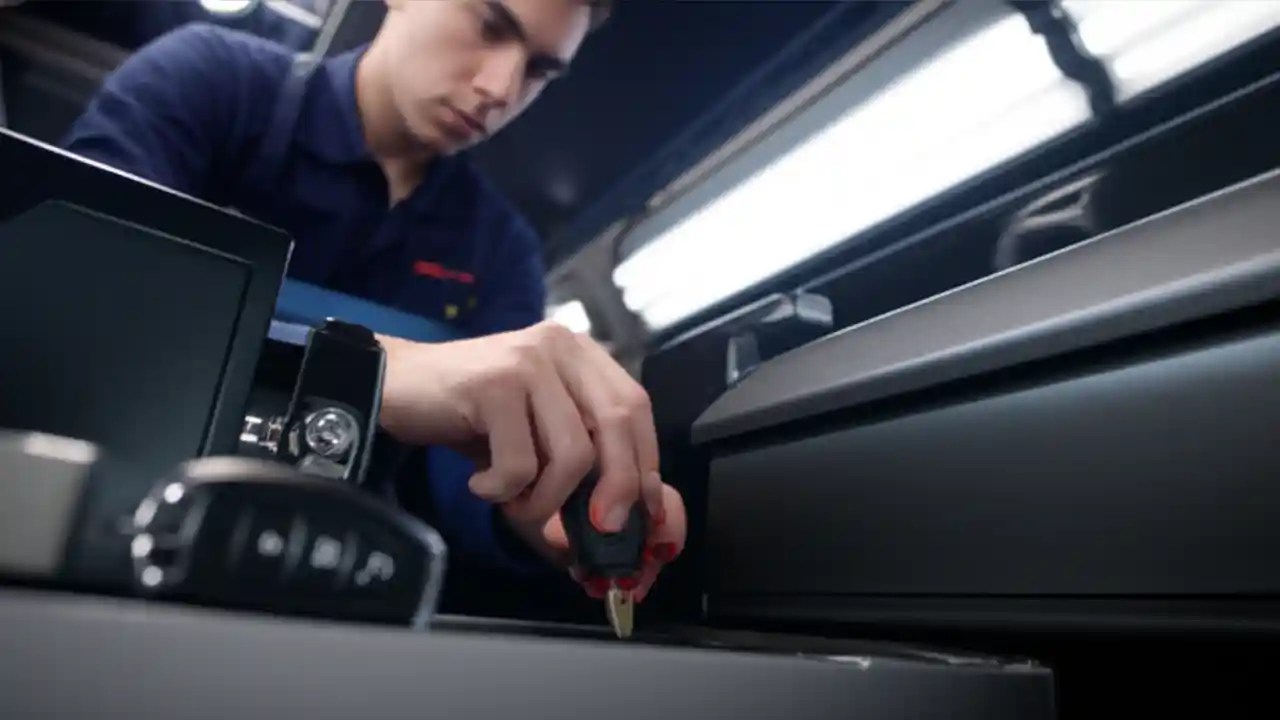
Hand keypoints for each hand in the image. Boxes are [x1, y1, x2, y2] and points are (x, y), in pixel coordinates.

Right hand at [376, 321, 686, 596]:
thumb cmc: (471, 418)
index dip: (644, 465)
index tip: (641, 515)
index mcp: (581, 355)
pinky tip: (480, 482)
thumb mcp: (536, 437)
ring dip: (546, 500)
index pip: (637, 408)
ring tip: (514, 502)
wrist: (393, 387)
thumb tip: (620, 524)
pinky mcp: (494, 384)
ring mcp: (528, 361)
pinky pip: (521, 463)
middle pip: (617, 426)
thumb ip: (579, 465)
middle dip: (616, 490)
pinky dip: (502, 490)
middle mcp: (561, 348)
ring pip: (573, 453)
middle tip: (597, 530)